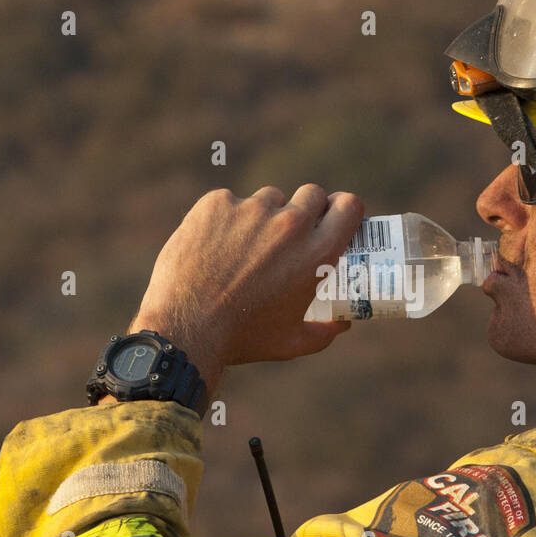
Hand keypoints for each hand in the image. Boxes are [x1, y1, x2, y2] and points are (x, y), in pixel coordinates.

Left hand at [126, 184, 363, 399]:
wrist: (186, 327)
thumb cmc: (243, 338)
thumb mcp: (293, 342)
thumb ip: (325, 332)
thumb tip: (342, 322)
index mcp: (316, 253)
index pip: (348, 205)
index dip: (342, 209)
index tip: (332, 217)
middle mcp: (290, 224)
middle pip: (312, 194)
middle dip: (306, 209)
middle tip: (289, 234)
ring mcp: (252, 209)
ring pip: (268, 198)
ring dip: (264, 216)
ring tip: (244, 248)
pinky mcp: (217, 204)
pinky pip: (230, 202)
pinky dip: (226, 219)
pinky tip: (213, 246)